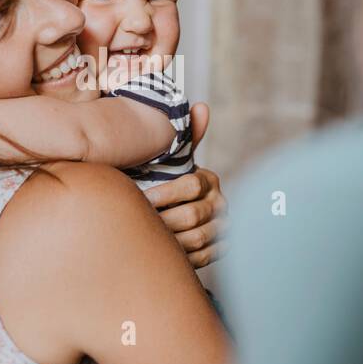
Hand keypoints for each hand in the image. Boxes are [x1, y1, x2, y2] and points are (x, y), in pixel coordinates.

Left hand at [143, 102, 227, 267]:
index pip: (192, 186)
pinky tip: (164, 253)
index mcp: (209, 180)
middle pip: (193, 216)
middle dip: (163, 221)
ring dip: (169, 241)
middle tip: (140, 223)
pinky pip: (202, 257)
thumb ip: (183, 137)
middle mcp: (221, 204)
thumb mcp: (173, 162)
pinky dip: (182, 256)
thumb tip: (200, 106)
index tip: (144, 199)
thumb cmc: (167, 186)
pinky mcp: (220, 251)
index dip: (165, 194)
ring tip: (147, 239)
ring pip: (197, 239)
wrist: (176, 217)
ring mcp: (222, 229)